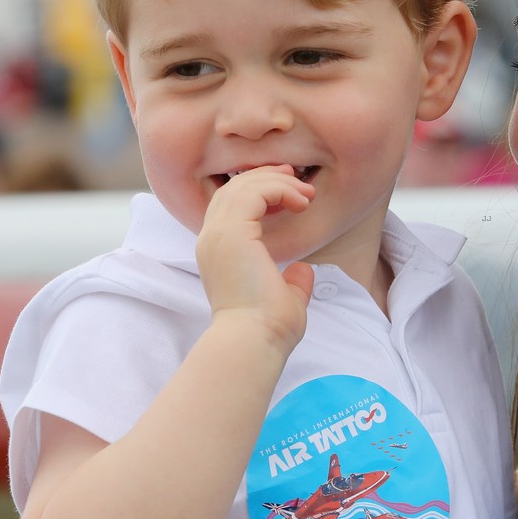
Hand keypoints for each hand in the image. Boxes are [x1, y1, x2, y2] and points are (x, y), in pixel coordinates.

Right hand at [195, 166, 315, 351]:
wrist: (255, 340)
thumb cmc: (269, 328)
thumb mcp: (285, 297)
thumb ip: (292, 282)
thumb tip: (303, 271)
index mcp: (218, 252)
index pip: (230, 205)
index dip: (259, 190)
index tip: (289, 191)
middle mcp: (212, 239)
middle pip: (233, 189)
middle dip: (267, 177)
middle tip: (296, 178)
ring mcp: (218, 235)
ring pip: (243, 186)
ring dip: (278, 182)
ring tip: (306, 193)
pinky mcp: (231, 233)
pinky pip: (255, 193)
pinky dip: (280, 189)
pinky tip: (300, 202)